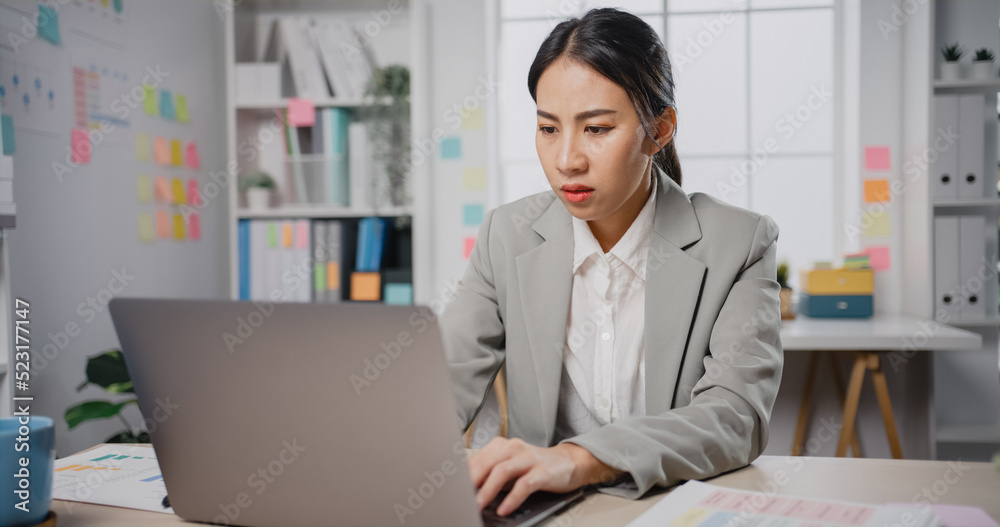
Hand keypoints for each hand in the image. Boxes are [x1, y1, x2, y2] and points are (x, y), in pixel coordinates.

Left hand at [468, 437, 623, 515]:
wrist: (569, 463)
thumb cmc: (535, 466)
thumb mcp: (510, 467)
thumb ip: (492, 474)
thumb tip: (470, 491)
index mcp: (502, 446)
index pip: (477, 459)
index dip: (463, 475)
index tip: (452, 489)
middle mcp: (514, 448)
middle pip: (487, 463)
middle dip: (471, 482)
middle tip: (461, 499)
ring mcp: (528, 458)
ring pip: (503, 471)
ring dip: (488, 490)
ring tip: (479, 505)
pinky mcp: (542, 472)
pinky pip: (524, 484)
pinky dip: (512, 498)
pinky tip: (504, 509)